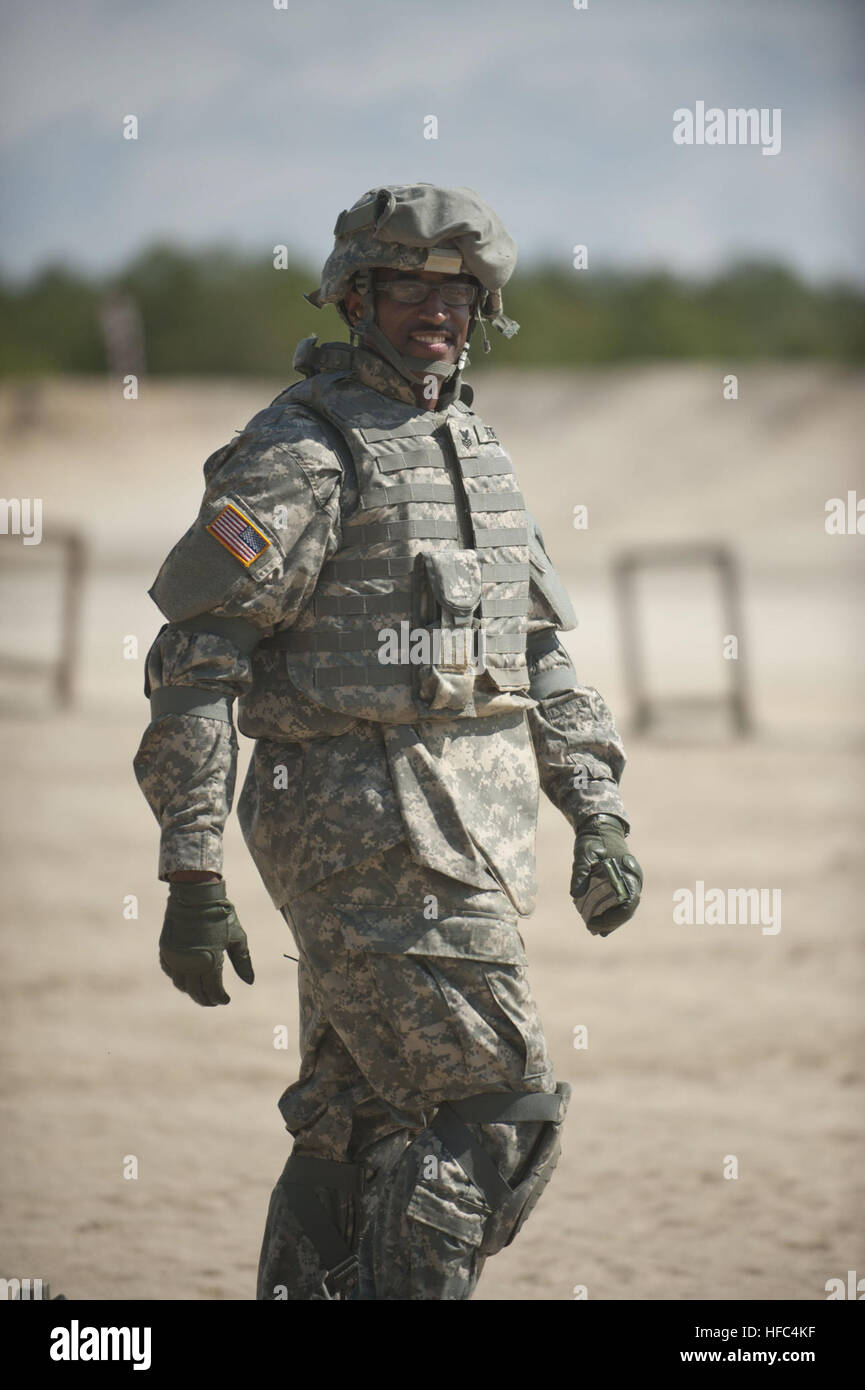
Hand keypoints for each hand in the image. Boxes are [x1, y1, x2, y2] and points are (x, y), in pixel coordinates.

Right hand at [159, 880, 254, 1005]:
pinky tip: (186, 976)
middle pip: (195, 992)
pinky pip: (169, 970)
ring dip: (191, 991)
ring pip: (180, 984)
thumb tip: (250, 981)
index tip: (226, 1000)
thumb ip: (243, 961)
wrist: (196, 894)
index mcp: (209, 960)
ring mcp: (176, 956)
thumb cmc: (220, 914)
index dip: (220, 998)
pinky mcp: (166, 948)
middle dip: (205, 1000)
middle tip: (214, 1001)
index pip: (213, 990)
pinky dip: (178, 977)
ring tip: (201, 991)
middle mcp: (190, 962)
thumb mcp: (237, 937)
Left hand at [570, 815, 641, 936]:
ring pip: (624, 908)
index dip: (613, 918)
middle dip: (611, 922)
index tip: (595, 923)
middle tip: (592, 928)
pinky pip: (620, 901)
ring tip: (595, 929)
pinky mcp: (622, 882)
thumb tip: (575, 895)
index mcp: (629, 873)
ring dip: (611, 920)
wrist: (601, 826)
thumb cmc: (594, 839)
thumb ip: (580, 871)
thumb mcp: (583, 852)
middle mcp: (633, 879)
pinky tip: (599, 922)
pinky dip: (611, 912)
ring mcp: (629, 881)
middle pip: (627, 910)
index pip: (628, 903)